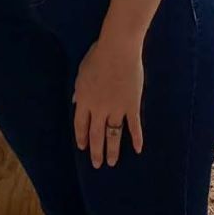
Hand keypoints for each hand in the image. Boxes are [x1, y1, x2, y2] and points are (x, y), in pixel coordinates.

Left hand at [73, 37, 144, 168]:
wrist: (118, 50)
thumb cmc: (98, 55)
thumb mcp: (82, 71)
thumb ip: (79, 89)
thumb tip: (75, 101)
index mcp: (84, 100)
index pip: (80, 125)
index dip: (81, 137)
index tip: (83, 147)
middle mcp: (99, 109)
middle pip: (96, 135)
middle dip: (96, 151)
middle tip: (97, 164)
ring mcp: (116, 109)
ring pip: (113, 135)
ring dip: (112, 150)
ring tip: (112, 162)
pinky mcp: (132, 105)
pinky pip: (133, 126)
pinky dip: (136, 138)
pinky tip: (137, 149)